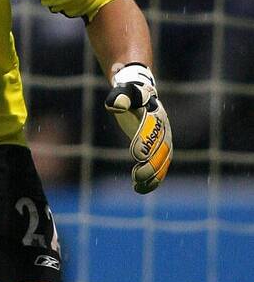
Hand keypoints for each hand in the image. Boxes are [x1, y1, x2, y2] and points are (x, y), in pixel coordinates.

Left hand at [104, 63, 171, 194]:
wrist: (140, 98)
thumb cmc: (130, 96)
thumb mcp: (124, 93)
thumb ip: (121, 97)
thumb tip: (117, 104)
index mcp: (156, 115)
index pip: (153, 131)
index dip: (146, 143)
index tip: (137, 156)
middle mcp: (164, 131)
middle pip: (162, 150)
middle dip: (151, 164)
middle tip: (137, 174)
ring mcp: (164, 143)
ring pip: (163, 163)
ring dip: (153, 176)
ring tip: (138, 185)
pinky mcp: (159, 153)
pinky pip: (159, 169)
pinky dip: (152, 180)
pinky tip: (139, 188)